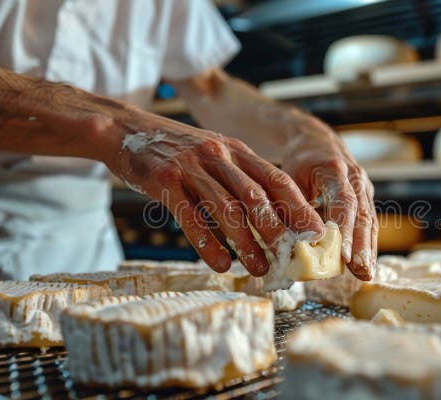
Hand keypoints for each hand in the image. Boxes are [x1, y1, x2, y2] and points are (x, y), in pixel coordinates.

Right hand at [106, 113, 324, 275]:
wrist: (124, 129)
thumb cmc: (174, 150)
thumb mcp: (213, 154)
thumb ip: (237, 178)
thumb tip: (268, 217)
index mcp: (235, 150)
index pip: (276, 179)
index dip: (299, 206)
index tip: (316, 231)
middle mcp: (218, 156)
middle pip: (256, 196)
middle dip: (278, 229)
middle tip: (292, 257)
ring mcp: (191, 167)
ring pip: (227, 208)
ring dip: (246, 242)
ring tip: (258, 268)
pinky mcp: (165, 181)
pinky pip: (191, 217)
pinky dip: (208, 243)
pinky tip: (220, 264)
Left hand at [281, 113, 377, 279]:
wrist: (317, 141)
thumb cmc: (299, 162)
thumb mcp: (288, 177)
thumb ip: (290, 206)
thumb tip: (287, 243)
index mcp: (334, 169)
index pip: (343, 201)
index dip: (344, 229)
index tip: (343, 255)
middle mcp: (355, 178)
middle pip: (361, 214)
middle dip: (362, 245)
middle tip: (361, 271)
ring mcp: (364, 187)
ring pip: (369, 221)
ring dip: (368, 249)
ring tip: (366, 275)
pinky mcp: (366, 198)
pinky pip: (370, 223)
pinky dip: (368, 245)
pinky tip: (366, 265)